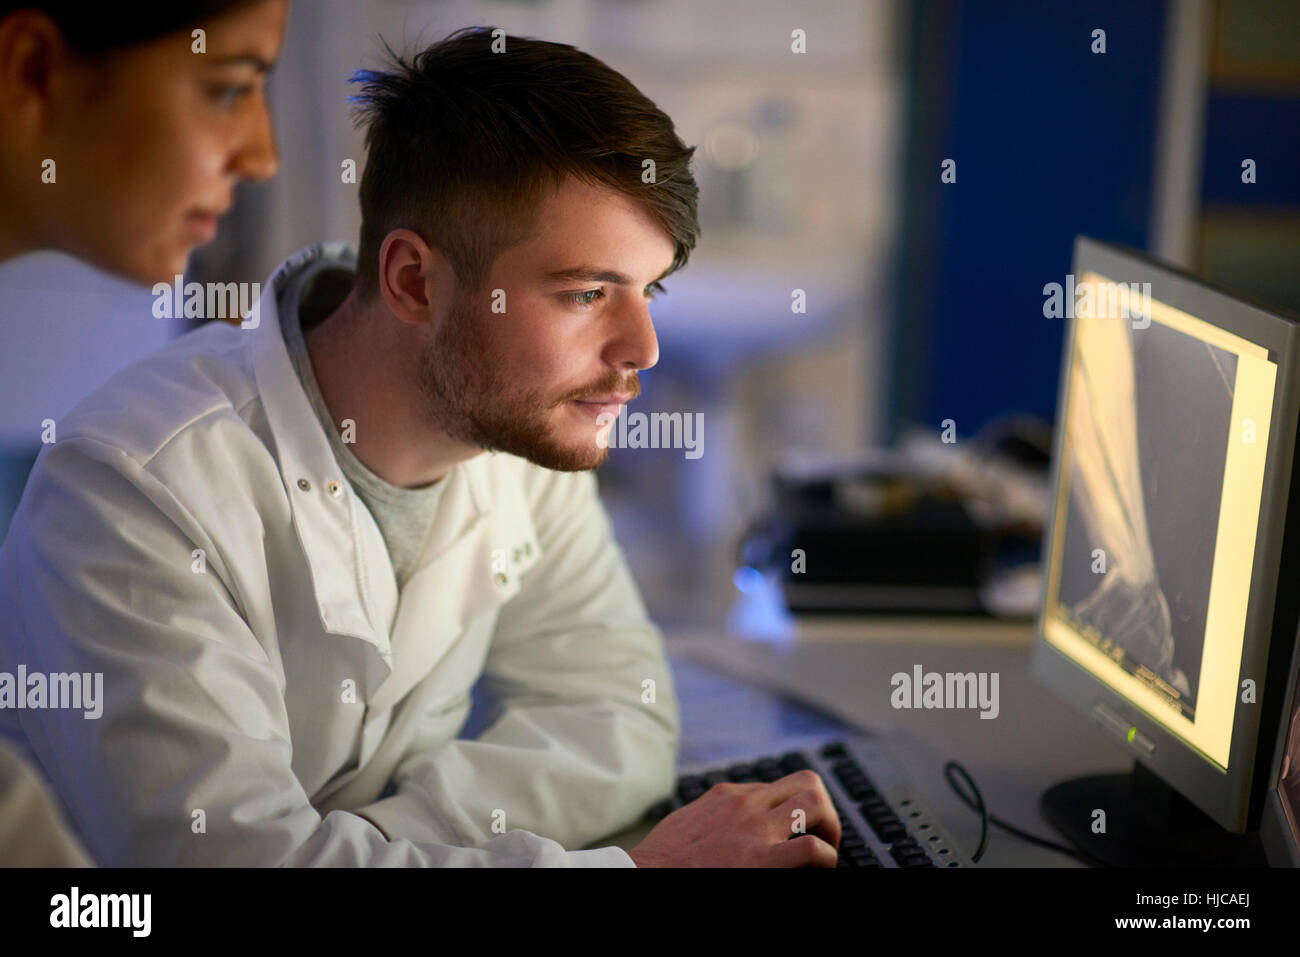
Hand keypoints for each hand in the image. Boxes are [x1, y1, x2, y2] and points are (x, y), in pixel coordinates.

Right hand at [627, 769, 840, 866]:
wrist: (644, 877)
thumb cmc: (661, 860)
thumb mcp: (689, 822)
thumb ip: (713, 815)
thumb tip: (729, 826)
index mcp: (727, 795)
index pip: (777, 787)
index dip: (793, 811)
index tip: (794, 832)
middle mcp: (745, 804)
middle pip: (806, 782)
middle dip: (823, 808)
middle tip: (822, 836)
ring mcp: (755, 828)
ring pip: (816, 804)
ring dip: (830, 828)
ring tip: (826, 851)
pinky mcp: (761, 859)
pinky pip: (812, 850)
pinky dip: (826, 860)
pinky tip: (819, 871)